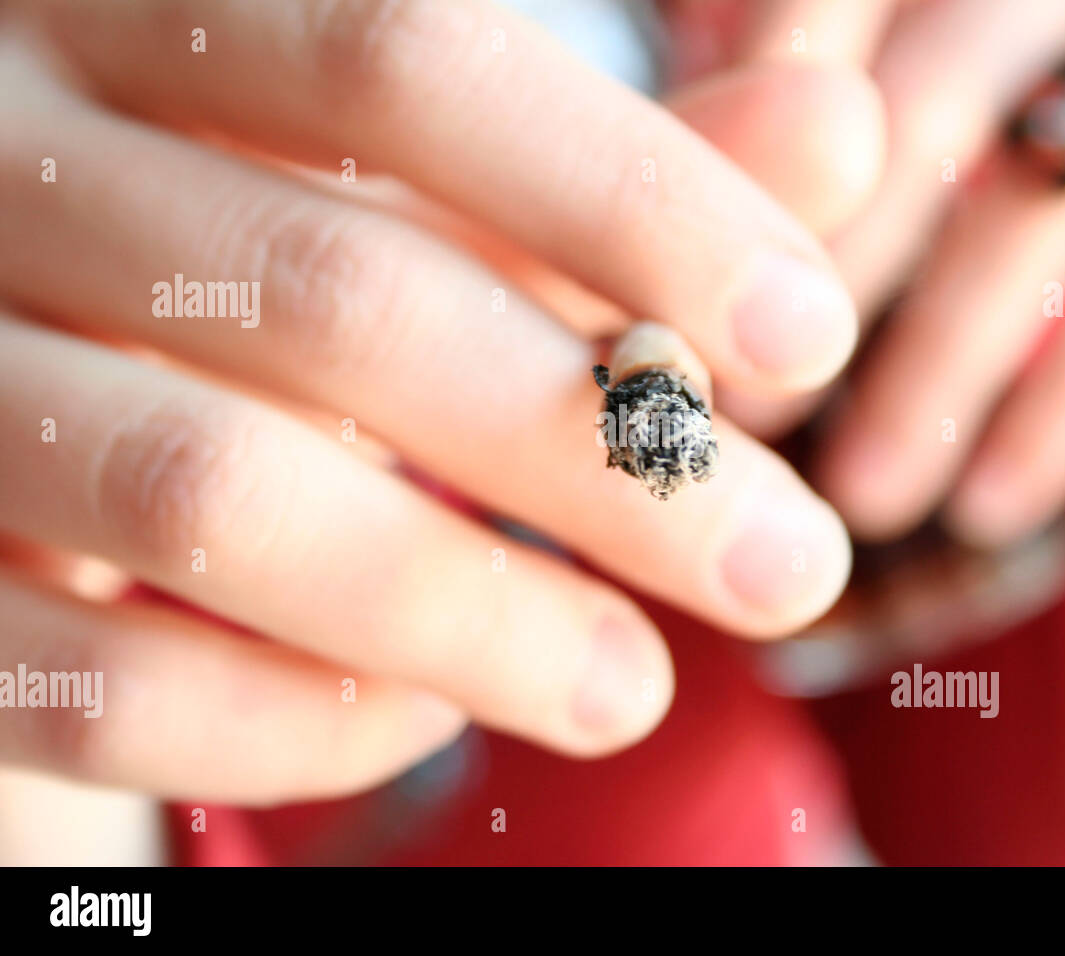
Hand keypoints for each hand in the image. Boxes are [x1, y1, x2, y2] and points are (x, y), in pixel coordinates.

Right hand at [0, 0, 868, 802]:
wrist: (30, 385)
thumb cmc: (269, 260)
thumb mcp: (439, 194)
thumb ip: (617, 175)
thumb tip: (844, 131)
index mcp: (140, 12)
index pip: (399, 58)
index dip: (633, 198)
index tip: (814, 338)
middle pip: (338, 298)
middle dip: (607, 457)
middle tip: (789, 567)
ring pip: (214, 498)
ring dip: (472, 615)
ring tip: (633, 688)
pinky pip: (99, 683)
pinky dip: (293, 720)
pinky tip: (418, 715)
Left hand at [685, 0, 1064, 547]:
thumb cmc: (1059, 74)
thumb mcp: (955, 49)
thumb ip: (821, 70)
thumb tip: (683, 142)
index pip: (825, 13)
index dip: (742, 152)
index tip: (676, 299)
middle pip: (921, 103)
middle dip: (817, 277)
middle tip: (730, 423)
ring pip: (1041, 194)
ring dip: (936, 367)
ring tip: (856, 501)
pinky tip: (988, 505)